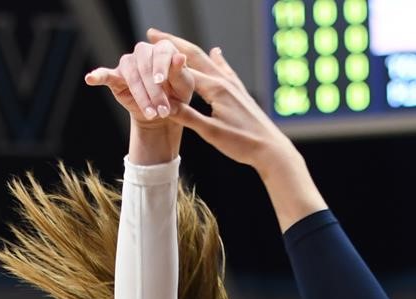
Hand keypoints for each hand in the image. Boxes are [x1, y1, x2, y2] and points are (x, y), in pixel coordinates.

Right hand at [85, 38, 191, 163]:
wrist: (162, 112)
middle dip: (154, 90)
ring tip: (151, 114)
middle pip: (145, 65)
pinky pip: (105, 74)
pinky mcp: (116, 77)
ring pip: (131, 74)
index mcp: (164, 48)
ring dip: (141, 96)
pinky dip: (97, 76)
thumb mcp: (184, 86)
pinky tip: (90, 78)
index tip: (161, 81)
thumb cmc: (177, 95)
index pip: (161, 51)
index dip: (160, 66)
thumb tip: (180, 57)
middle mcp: (144, 51)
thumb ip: (180, 72)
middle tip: (163, 111)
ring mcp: (128, 63)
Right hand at [144, 29, 297, 174]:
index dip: (162, 61)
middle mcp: (224, 81)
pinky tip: (216, 52)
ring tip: (174, 39)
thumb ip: (187, 117)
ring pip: (207, 60)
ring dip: (189, 49)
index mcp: (215, 89)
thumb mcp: (211, 132)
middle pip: (194, 55)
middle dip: (172, 43)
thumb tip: (164, 105)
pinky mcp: (239, 92)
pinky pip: (225, 69)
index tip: (144, 50)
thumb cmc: (243, 143)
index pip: (182, 70)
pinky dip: (217, 59)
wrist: (271, 149)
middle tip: (153, 33)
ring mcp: (233, 85)